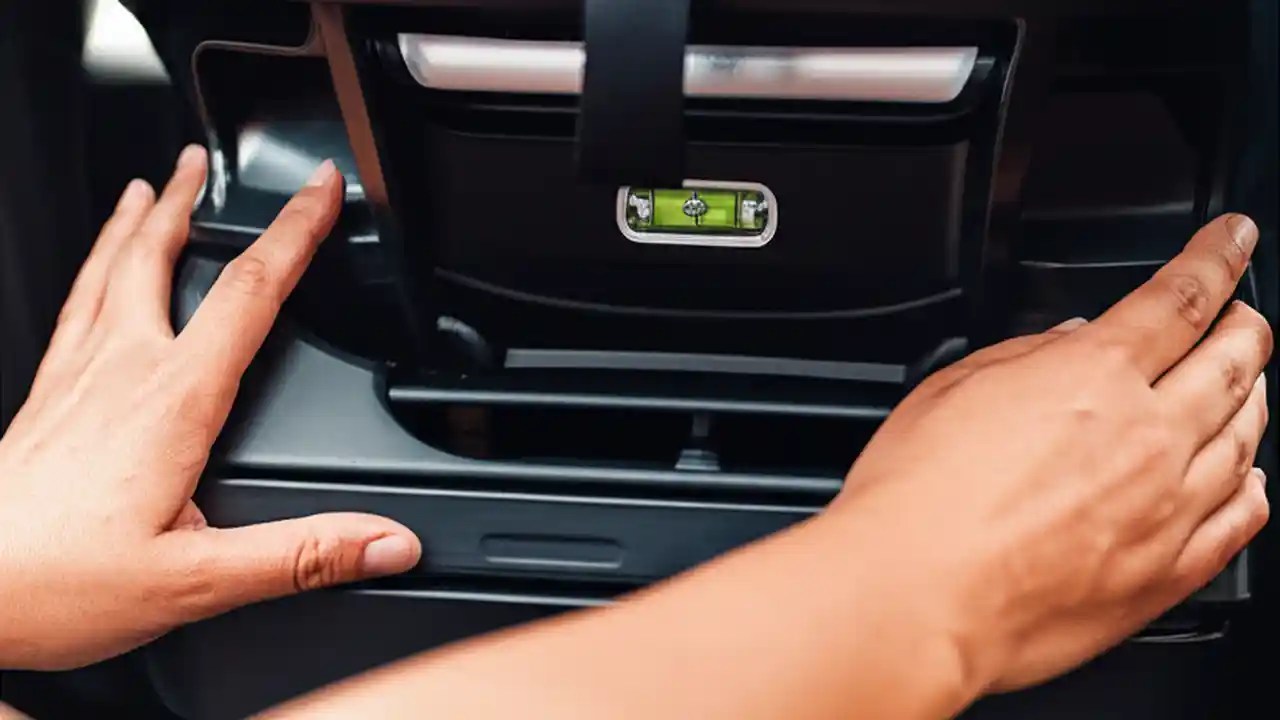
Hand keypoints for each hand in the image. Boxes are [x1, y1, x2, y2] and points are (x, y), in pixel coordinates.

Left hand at [0, 146, 420, 670]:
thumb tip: (388, 537)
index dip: (295, 232)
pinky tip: (95, 277)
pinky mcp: (43, 399)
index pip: (249, 291)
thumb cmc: (56, 584)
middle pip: (162, 256)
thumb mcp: (197, 582)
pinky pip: (75, 307)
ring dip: (136, 221)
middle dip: (193, 200)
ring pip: (109, 271)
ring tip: (151, 186)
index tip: (321, 188)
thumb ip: (302, 555)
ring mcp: (73, 379)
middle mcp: (119, 372)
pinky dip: (94, 269)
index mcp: (171, 401)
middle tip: (209, 162)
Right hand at [832, 213, 1270, 695]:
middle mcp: (1150, 435)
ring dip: (1256, 399)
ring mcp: (1168, 508)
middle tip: (1247, 314)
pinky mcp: (1166, 573)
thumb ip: (1025, 357)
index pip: (1183, 297)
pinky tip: (1250, 479)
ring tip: (1250, 388)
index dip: (1219, 258)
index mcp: (1093, 375)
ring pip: (1248, 437)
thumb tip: (1068, 343)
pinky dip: (1254, 488)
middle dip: (1249, 325)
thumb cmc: (918, 498)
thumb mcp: (950, 388)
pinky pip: (1241, 520)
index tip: (1236, 238)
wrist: (917, 598)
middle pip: (1236, 362)